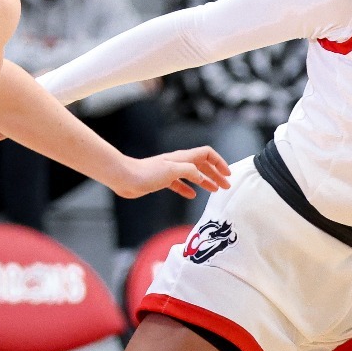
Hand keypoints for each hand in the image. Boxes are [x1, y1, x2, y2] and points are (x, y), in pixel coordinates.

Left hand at [109, 147, 230, 199]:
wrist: (125, 177)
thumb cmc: (146, 172)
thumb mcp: (172, 171)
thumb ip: (190, 172)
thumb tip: (202, 178)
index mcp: (183, 158)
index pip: (207, 154)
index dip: (219, 162)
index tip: (227, 175)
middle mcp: (178, 162)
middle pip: (202, 165)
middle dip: (216, 174)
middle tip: (226, 186)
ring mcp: (171, 171)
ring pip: (193, 175)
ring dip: (206, 181)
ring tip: (214, 191)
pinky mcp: (162, 181)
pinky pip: (180, 184)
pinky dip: (188, 188)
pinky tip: (192, 196)